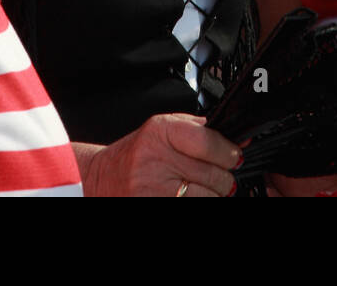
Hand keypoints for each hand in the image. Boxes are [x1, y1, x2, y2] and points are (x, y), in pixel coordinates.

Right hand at [82, 114, 240, 196]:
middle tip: (218, 176)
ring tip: (200, 189)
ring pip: (209, 198)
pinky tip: (189, 196)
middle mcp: (157, 160)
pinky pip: (196, 208)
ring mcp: (155, 191)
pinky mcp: (155, 206)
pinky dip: (201, 202)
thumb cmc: (135, 155)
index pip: (208, 142)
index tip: (233, 155)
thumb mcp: (160, 130)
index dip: (228, 152)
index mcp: (160, 132)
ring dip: (214, 196)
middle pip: (214, 175)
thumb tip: (235, 140)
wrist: (101, 179)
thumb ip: (196, 129)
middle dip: (224, 178)